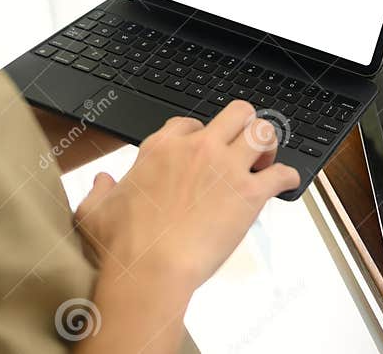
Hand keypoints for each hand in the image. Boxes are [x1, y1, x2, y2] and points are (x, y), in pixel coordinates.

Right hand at [73, 101, 299, 291]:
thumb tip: (101, 181)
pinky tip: (285, 184)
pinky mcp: (249, 193)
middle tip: (243, 150)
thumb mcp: (94, 211)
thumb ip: (98, 191)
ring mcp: (227, 168)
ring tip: (264, 163)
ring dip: (268, 145)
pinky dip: (288, 177)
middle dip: (243, 126)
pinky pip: (282, 173)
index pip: (190, 123)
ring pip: (263, 131)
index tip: (204, 152)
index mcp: (163, 148)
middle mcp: (198, 149)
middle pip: (236, 112)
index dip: (201, 136)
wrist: (151, 271)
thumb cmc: (123, 245)